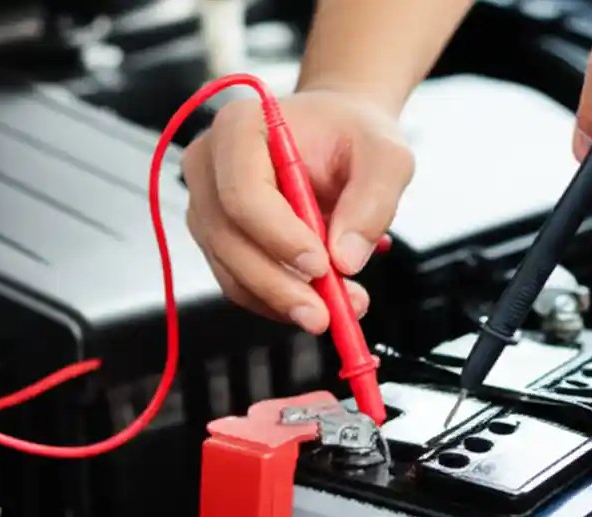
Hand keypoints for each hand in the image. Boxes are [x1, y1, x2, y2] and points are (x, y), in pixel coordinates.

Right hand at [181, 89, 414, 333]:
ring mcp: (206, 206)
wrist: (336, 137)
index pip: (243, 192)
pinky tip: (313, 303)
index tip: (322, 265)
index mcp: (239, 128)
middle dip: (279, 284)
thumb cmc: (351, 135)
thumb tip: (345, 259)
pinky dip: (275, 302)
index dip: (279, 236)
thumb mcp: (385, 154)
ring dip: (280, 300)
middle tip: (324, 313)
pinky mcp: (215, 239)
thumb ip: (373, 200)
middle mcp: (209, 166)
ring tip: (333, 310)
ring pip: (230, 270)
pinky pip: (237, 282)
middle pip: (229, 239)